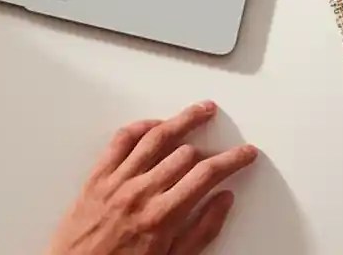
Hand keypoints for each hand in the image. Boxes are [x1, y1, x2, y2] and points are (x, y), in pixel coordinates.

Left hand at [46, 102, 258, 254]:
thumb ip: (201, 231)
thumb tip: (223, 201)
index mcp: (161, 216)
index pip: (207, 175)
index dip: (232, 160)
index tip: (245, 153)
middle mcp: (140, 193)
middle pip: (184, 153)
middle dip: (211, 145)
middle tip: (225, 144)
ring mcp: (116, 181)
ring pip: (155, 137)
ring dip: (182, 120)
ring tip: (200, 111)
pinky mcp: (96, 177)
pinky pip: (120, 141)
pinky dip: (140, 127)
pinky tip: (154, 124)